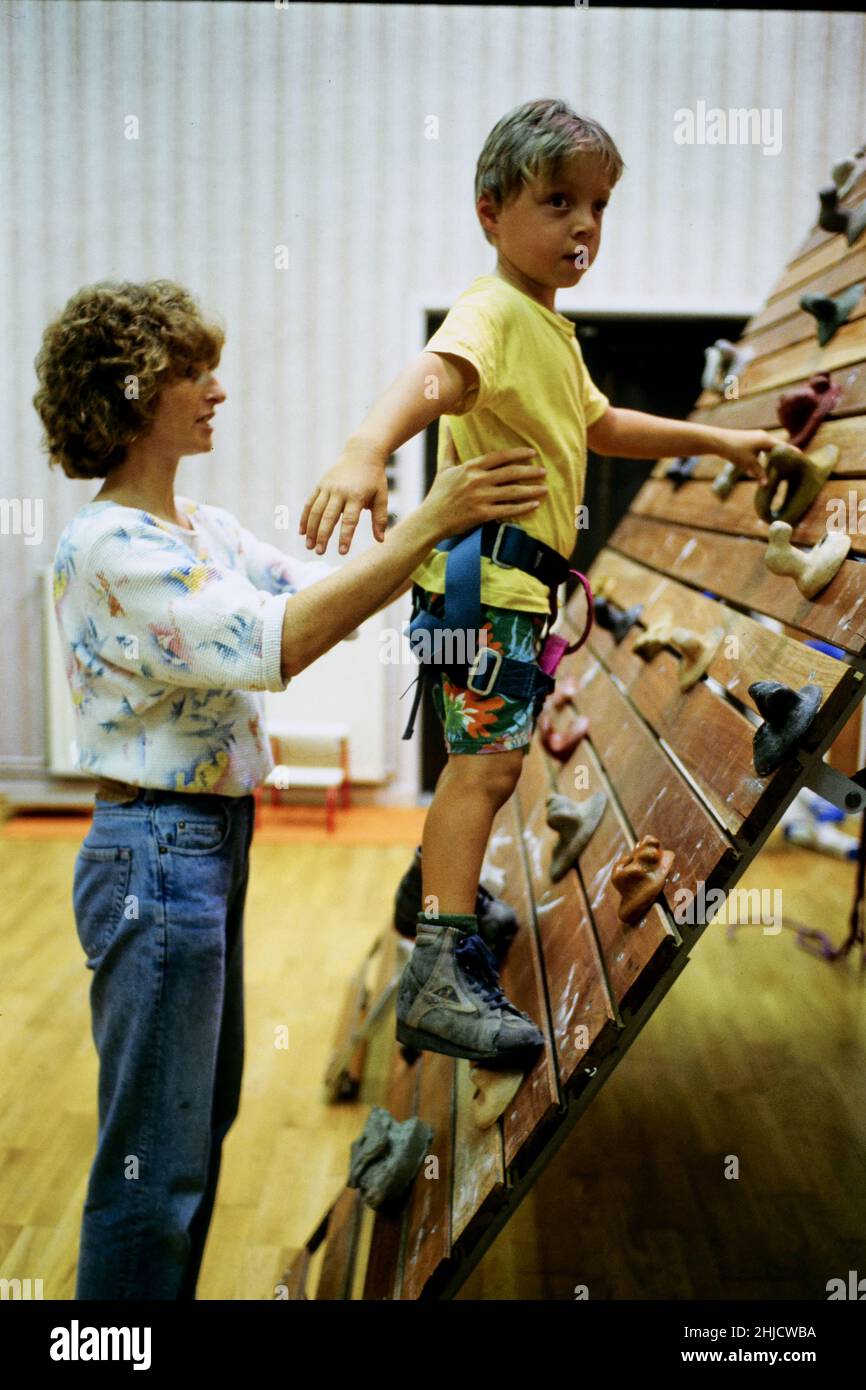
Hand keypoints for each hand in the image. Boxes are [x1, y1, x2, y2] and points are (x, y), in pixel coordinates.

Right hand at [298, 442, 389, 554]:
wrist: (362, 453)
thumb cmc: (374, 478)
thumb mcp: (382, 496)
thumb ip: (380, 518)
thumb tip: (380, 540)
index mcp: (356, 496)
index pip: (349, 520)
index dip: (345, 537)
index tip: (342, 552)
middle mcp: (339, 491)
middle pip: (329, 517)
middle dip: (323, 536)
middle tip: (319, 552)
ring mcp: (328, 487)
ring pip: (316, 511)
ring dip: (311, 529)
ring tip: (309, 546)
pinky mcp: (320, 485)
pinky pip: (310, 503)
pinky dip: (304, 517)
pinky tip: (302, 532)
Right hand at [422, 424, 546, 538]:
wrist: (430, 520)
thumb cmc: (438, 494)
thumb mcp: (444, 467)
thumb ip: (450, 447)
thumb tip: (446, 425)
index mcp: (470, 467)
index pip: (499, 457)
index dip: (518, 454)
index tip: (532, 453)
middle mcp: (476, 480)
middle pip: (510, 472)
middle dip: (530, 471)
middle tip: (544, 471)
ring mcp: (480, 498)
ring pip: (512, 491)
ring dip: (531, 490)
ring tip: (545, 489)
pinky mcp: (481, 514)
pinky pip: (507, 510)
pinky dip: (522, 508)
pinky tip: (534, 505)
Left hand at [713, 428, 787, 485]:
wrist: (717, 441)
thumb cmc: (734, 451)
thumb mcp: (748, 464)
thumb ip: (759, 473)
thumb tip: (766, 485)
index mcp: (767, 440)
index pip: (785, 447)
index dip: (794, 454)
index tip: (803, 459)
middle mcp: (764, 437)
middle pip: (778, 448)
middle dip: (785, 456)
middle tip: (794, 465)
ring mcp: (756, 438)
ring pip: (769, 449)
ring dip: (774, 457)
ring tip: (782, 466)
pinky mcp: (750, 441)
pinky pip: (761, 449)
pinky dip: (764, 457)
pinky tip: (763, 466)